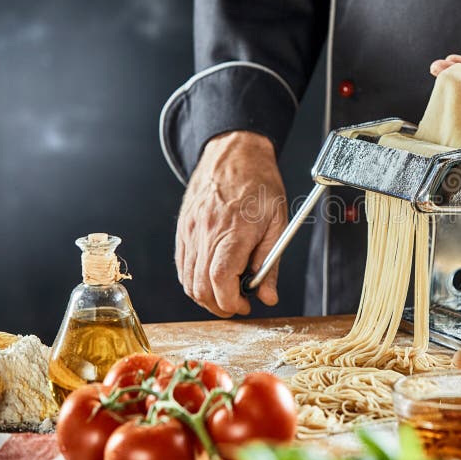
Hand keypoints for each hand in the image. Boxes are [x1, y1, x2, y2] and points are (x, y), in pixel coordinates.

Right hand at [175, 131, 287, 316]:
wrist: (234, 153)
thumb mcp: (278, 222)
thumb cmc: (260, 184)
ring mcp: (190, 231)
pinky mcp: (182, 229)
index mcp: (233, 231)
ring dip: (206, 296)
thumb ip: (270, 263)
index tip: (246, 305)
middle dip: (220, 306)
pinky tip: (212, 276)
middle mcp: (205, 233)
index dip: (231, 302)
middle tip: (239, 303)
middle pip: (200, 288)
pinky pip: (182, 265)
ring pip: (188, 280)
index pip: (220, 280)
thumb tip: (267, 296)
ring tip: (227, 291)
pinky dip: (194, 279)